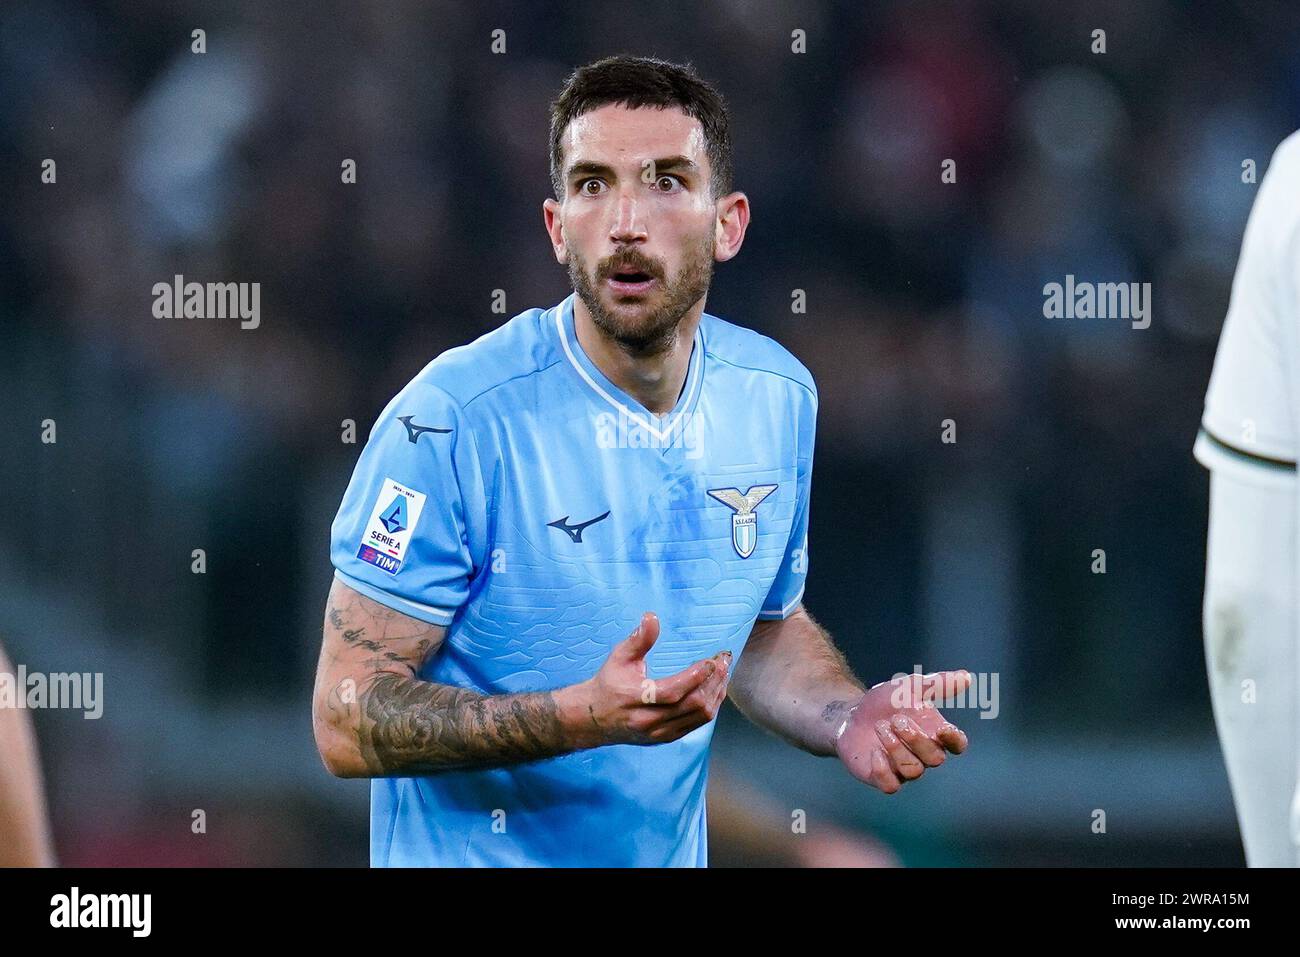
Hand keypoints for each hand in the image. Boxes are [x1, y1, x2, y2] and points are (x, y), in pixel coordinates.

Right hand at [563, 612, 730, 747]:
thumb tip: (652, 617)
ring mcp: (659, 733)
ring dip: (716, 693)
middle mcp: (648, 721)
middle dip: (713, 682)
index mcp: (634, 699)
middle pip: (692, 705)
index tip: (712, 661)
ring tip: (723, 672)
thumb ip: (638, 639)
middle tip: (724, 660)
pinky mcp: (667, 739)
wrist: (593, 719)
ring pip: (699, 717)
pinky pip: (697, 724)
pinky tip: (715, 689)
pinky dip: (711, 706)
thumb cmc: (608, 684)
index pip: (672, 692)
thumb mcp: (618, 658)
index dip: (695, 677)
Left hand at [834, 670, 970, 793]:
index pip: (957, 744)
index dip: (954, 740)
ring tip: (880, 726)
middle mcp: (923, 755)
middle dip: (916, 739)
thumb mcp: (910, 687)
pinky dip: (884, 770)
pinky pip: (891, 786)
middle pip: (935, 758)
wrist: (852, 713)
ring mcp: (903, 768)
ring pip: (913, 771)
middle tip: (896, 719)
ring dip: (896, 748)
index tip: (943, 729)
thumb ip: (937, 684)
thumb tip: (966, 677)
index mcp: (935, 734)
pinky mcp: (882, 777)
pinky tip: (874, 752)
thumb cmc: (887, 701)